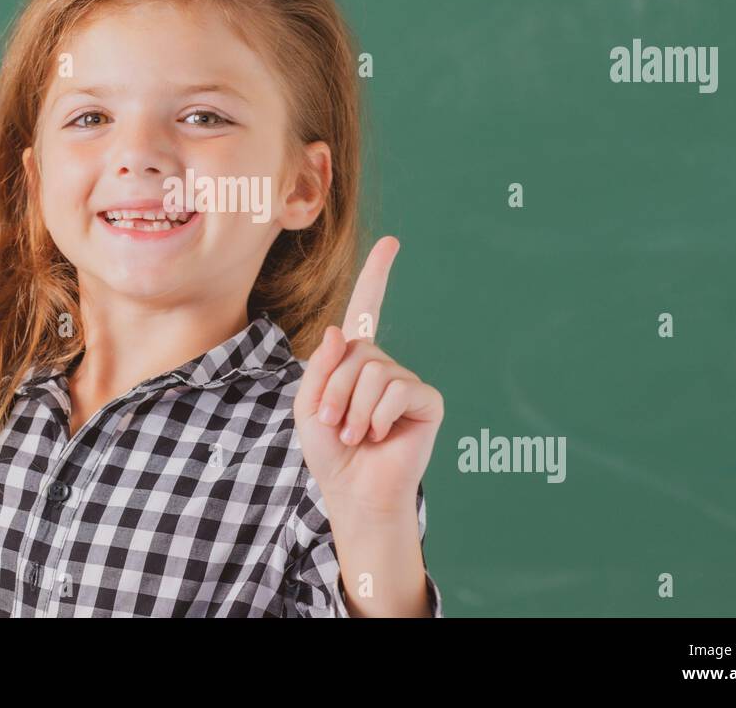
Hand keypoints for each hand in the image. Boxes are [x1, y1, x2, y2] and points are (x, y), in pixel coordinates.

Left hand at [292, 236, 444, 520]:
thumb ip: (320, 366)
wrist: (354, 492)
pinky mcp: (426, 401)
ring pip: (374, 371)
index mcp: (354, 360)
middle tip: (336, 424)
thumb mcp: (308, 406)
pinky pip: (397, 390)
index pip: (367, 309)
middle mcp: (383, 365)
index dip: (377, 275)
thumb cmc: (331, 451)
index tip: (392, 243)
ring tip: (356, 434)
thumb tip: (341, 329)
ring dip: (354, 409)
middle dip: (335, 390)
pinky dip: (379, 416)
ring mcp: (407, 382)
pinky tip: (381, 436)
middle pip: (355, 351)